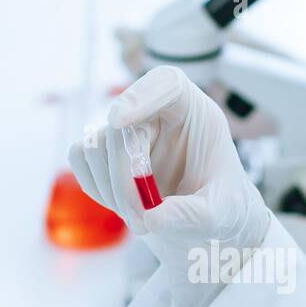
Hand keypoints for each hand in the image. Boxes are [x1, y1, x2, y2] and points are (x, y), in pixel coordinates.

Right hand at [68, 66, 270, 306]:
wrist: (210, 223)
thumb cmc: (224, 205)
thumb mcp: (220, 214)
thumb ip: (191, 215)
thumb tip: (151, 218)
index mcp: (193, 112)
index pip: (166, 83)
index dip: (140, 96)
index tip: (119, 120)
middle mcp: (158, 114)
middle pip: (120, 126)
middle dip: (123, 177)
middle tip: (142, 220)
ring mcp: (129, 131)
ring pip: (94, 144)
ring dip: (109, 188)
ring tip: (140, 222)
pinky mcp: (108, 152)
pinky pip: (82, 160)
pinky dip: (97, 188)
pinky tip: (124, 207)